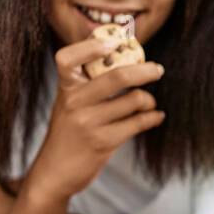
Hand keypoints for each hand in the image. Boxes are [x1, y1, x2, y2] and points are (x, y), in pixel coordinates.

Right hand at [25, 36, 165, 200]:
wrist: (55, 171)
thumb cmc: (69, 130)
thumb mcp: (69, 101)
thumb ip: (86, 78)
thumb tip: (114, 44)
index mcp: (65, 87)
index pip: (68, 57)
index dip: (91, 46)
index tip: (115, 42)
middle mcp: (74, 102)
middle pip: (117, 76)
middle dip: (145, 71)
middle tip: (157, 70)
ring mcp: (88, 123)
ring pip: (134, 100)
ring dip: (149, 101)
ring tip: (149, 104)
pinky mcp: (103, 142)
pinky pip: (138, 123)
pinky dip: (152, 117)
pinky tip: (155, 116)